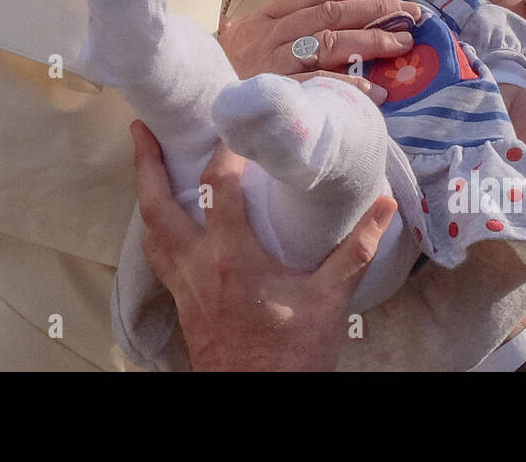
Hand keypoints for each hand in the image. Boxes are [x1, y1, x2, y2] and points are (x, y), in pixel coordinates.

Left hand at [133, 121, 395, 370]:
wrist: (256, 397)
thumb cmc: (290, 355)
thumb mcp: (328, 300)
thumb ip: (355, 250)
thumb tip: (384, 206)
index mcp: (232, 256)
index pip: (217, 187)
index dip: (224, 152)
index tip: (236, 128)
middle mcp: (198, 264)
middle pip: (156, 203)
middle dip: (145, 162)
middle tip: (141, 127)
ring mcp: (184, 284)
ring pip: (149, 229)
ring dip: (144, 193)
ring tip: (145, 165)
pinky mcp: (181, 301)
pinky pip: (157, 255)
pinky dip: (154, 229)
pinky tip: (163, 222)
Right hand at [217, 0, 421, 79]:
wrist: (190, 99)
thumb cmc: (223, 72)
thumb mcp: (246, 40)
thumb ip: (279, 28)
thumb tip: (325, 17)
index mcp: (266, 17)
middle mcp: (271, 34)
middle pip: (331, 14)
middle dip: (375, 12)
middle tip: (411, 16)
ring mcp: (272, 62)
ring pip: (329, 43)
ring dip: (371, 41)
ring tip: (402, 45)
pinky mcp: (274, 92)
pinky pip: (316, 85)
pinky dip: (347, 85)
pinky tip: (374, 90)